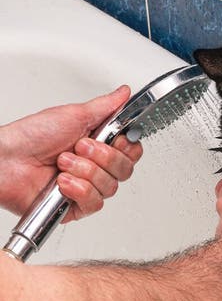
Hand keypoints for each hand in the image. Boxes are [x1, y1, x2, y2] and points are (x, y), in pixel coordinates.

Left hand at [0, 86, 142, 221]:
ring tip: (62, 163)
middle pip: (125, 170)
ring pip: (110, 187)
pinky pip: (95, 203)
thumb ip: (105, 107)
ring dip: (86, 171)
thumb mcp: (73, 114)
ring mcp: (85, 187)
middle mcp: (94, 167)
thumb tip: (124, 93)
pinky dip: (79, 190)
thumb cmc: (30, 136)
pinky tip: (62, 182)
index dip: (126, 147)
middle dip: (103, 157)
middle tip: (80, 146)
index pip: (130, 152)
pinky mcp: (76, 207)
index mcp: (97, 145)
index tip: (113, 138)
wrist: (6, 160)